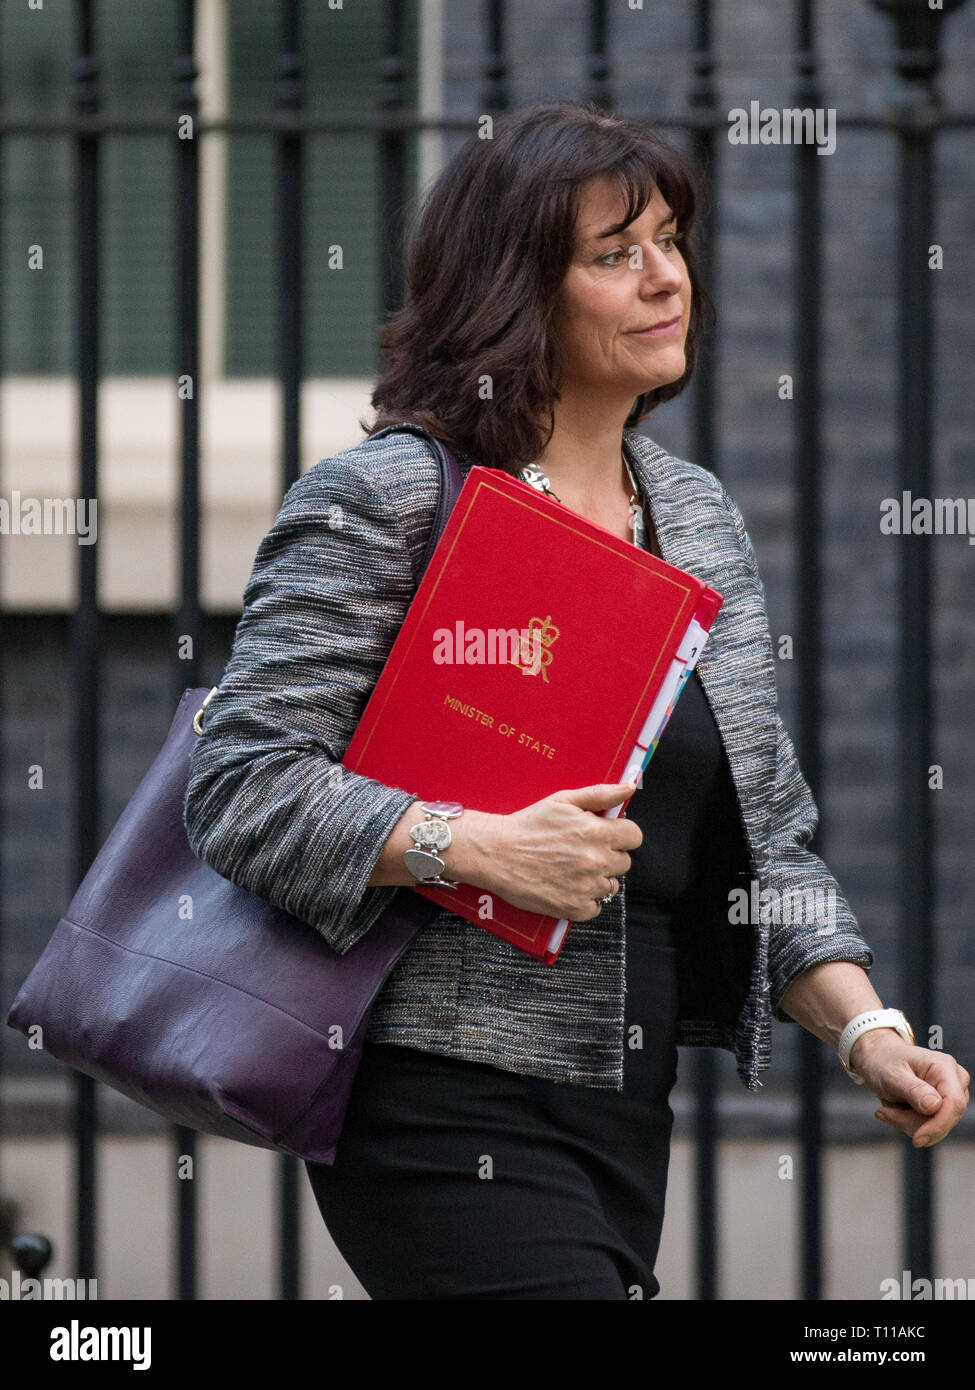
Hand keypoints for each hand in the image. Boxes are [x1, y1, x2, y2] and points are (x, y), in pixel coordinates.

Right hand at [479, 782, 641, 921]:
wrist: (496, 853)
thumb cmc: (528, 825)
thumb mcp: (564, 800)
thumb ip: (600, 794)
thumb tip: (629, 788)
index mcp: (597, 832)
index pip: (635, 837)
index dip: (621, 835)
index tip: (607, 836)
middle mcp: (596, 860)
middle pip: (624, 862)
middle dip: (608, 856)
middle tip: (583, 852)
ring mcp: (586, 887)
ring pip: (611, 886)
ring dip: (598, 879)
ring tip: (573, 870)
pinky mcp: (574, 907)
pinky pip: (596, 907)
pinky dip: (585, 900)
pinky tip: (568, 886)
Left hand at [849, 1030, 970, 1146]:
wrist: (877, 1060)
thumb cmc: (883, 1063)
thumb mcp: (891, 1074)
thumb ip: (913, 1090)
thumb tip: (935, 1106)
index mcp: (944, 1067)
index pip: (954, 1104)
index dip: (939, 1126)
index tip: (917, 1140)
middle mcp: (954, 1081)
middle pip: (945, 1118)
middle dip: (912, 1122)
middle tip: (883, 1112)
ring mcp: (951, 1096)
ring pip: (936, 1127)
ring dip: (907, 1123)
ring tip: (889, 1106)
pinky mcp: (944, 1109)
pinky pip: (930, 1128)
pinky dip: (909, 1124)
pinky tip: (896, 1110)